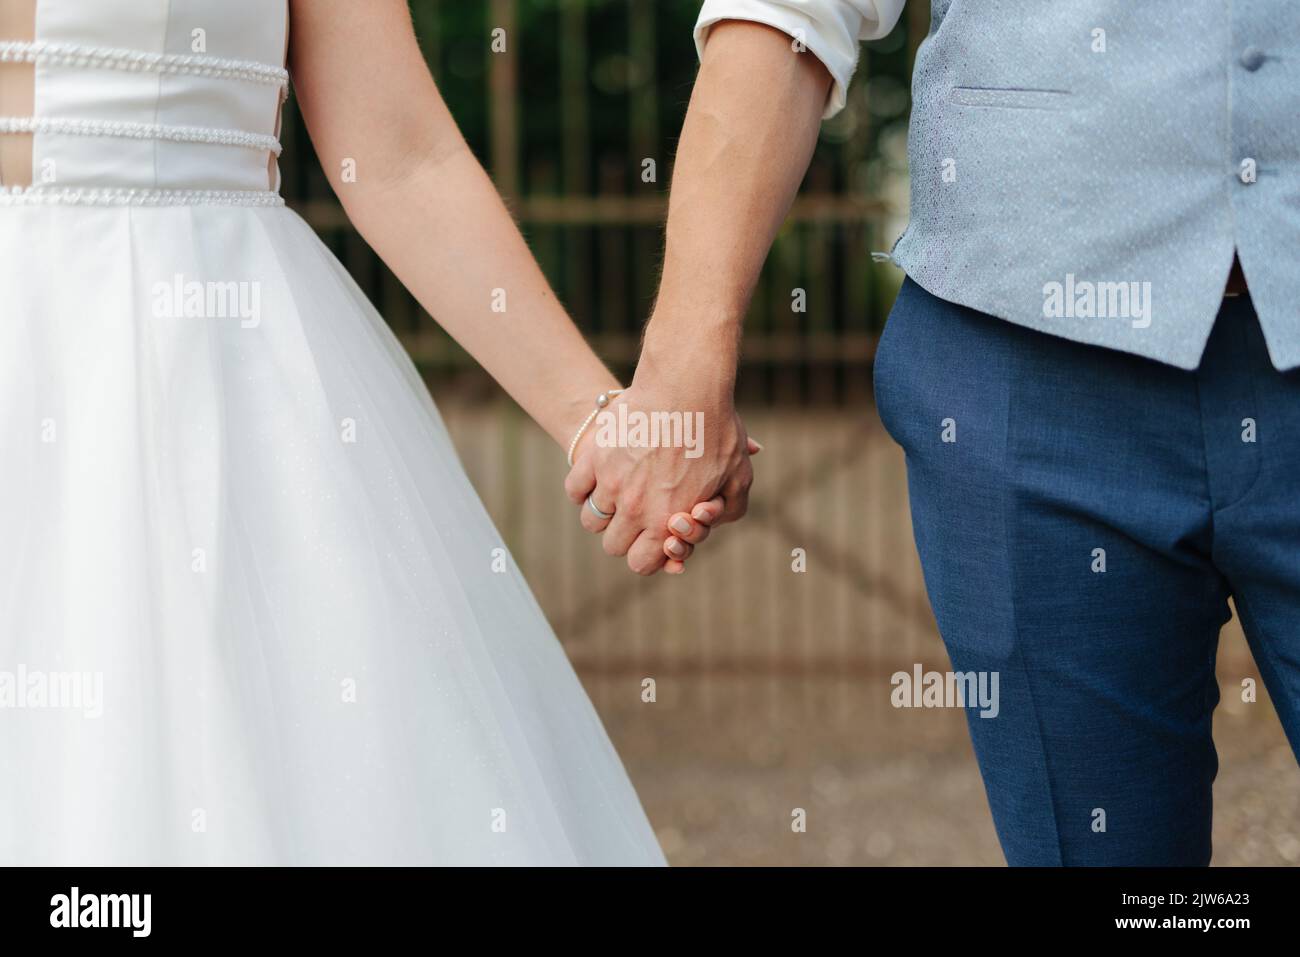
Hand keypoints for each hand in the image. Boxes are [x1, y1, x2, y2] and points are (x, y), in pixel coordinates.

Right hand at [564, 382, 754, 575]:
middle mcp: (635, 509)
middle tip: (636, 514)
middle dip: (625, 535)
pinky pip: (574, 489)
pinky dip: (582, 488)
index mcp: (668, 521)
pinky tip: (597, 478)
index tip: (652, 537)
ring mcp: (611, 484)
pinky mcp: (594, 459)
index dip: (647, 555)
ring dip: (603, 512)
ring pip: (591, 519)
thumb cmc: (716, 430)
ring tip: (617, 493)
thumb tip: (712, 520)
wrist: (686, 387)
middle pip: (613, 545)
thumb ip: (730, 507)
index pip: (641, 564)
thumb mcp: (738, 475)